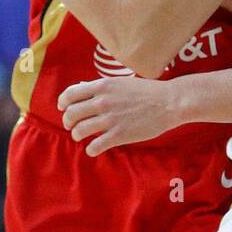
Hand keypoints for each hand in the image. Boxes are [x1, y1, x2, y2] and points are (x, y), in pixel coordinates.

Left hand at [58, 76, 177, 154]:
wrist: (169, 102)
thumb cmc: (147, 91)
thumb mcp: (120, 82)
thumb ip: (101, 87)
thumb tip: (81, 87)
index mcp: (102, 86)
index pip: (71, 94)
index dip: (63, 103)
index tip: (63, 108)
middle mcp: (102, 102)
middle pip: (71, 114)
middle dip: (68, 122)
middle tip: (72, 126)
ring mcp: (110, 119)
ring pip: (80, 131)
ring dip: (77, 135)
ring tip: (82, 136)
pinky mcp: (119, 135)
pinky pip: (95, 145)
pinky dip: (91, 149)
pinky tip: (94, 148)